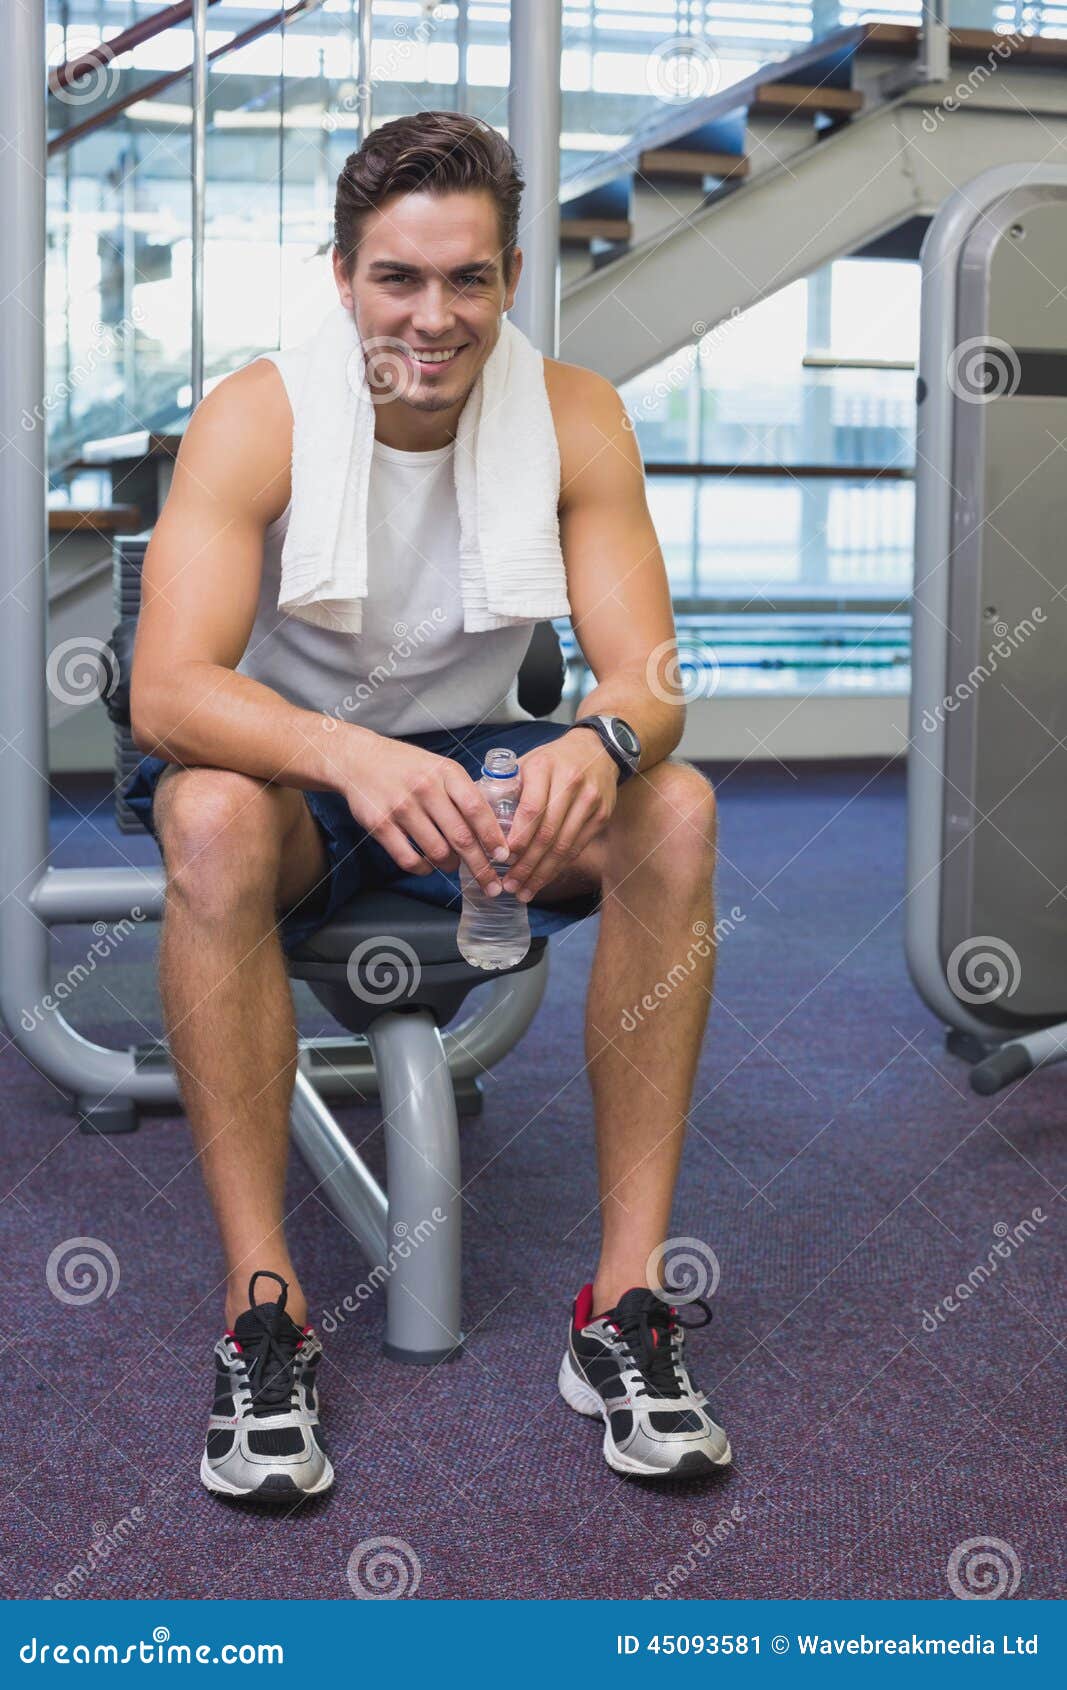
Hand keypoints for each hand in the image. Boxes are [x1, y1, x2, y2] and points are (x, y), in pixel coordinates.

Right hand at [340, 733, 510, 896]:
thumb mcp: (440, 768)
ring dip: (451, 866)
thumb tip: (492, 830)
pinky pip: (409, 860)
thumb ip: (463, 793)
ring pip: (437, 851)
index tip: (504, 857)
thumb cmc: (407, 767)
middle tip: (492, 884)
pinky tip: (429, 866)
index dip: (493, 837)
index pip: (476, 809)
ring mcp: (401, 807)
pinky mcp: (380, 825)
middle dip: (481, 866)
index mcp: (446, 772)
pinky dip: (424, 869)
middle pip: (461, 837)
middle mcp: (425, 788)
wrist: (359, 759)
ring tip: (454, 865)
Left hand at [501, 730, 618, 902]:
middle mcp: (570, 783)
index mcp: (544, 767)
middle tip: (509, 884)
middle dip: (527, 864)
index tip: (504, 857)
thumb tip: (473, 815)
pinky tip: (543, 880)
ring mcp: (589, 801)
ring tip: (523, 890)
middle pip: (548, 832)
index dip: (518, 837)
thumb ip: (505, 786)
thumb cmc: (553, 760)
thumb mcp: (527, 762)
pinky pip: (577, 848)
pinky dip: (559, 867)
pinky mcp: (602, 816)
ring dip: (542, 872)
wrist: (599, 750)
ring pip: (564, 845)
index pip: (531, 808)